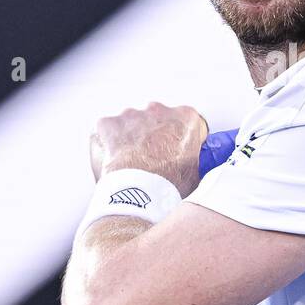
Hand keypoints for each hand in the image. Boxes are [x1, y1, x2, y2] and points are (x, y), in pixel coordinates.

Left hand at [89, 102, 208, 197]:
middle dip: (155, 134)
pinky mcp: (108, 123)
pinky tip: (115, 159)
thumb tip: (190, 163)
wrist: (139, 195)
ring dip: (133, 137)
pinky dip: (110, 141)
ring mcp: (131, 115)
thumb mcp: (196, 171)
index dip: (182, 137)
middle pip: (157, 117)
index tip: (177, 148)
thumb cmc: (168, 185)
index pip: (187, 121)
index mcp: (185, 118)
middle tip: (153, 158)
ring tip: (133, 162)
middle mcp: (158, 110)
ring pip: (132, 122)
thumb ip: (194, 157)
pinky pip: (108, 129)